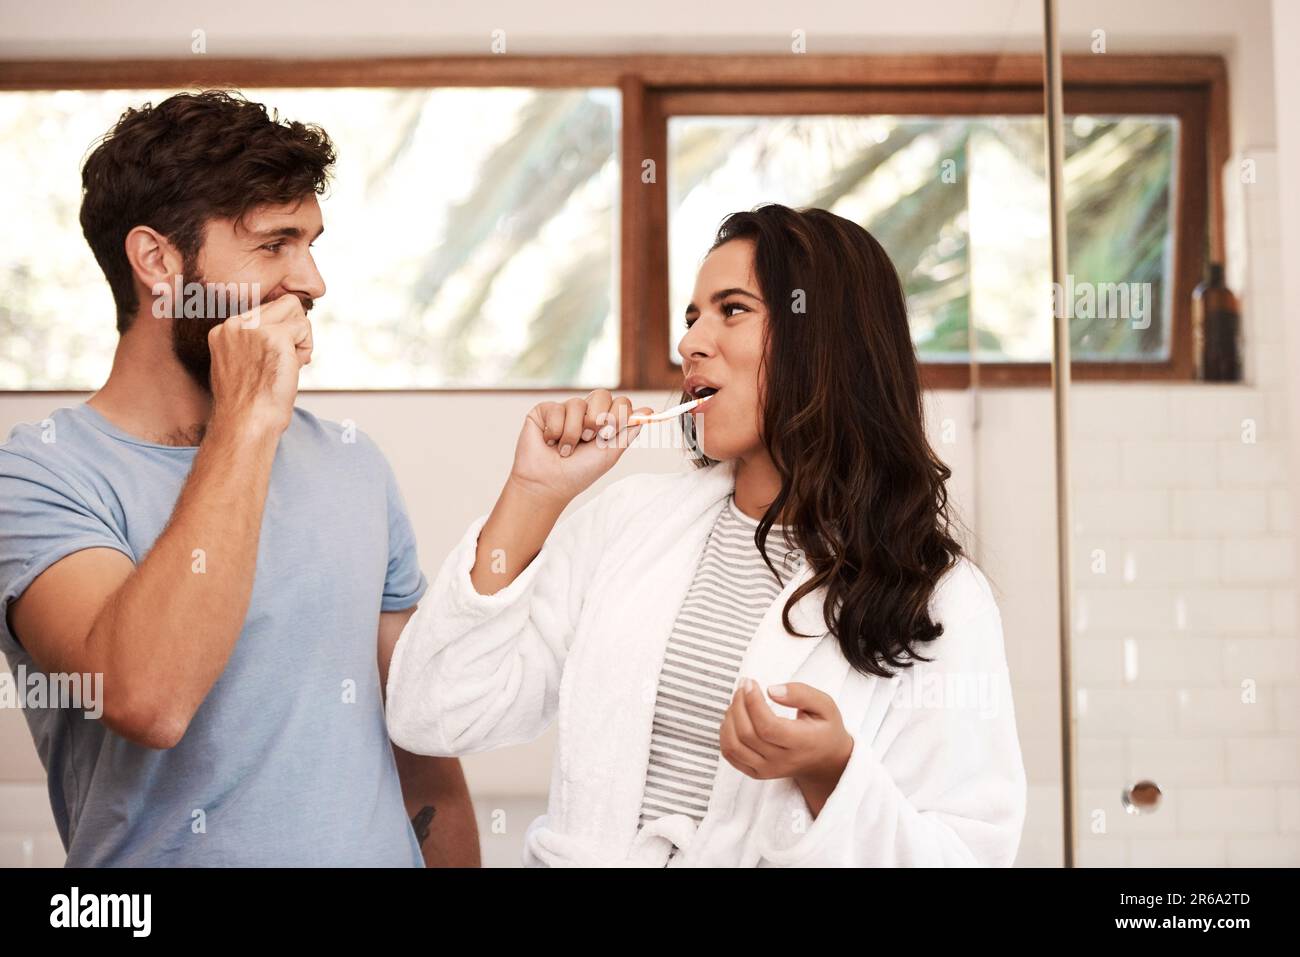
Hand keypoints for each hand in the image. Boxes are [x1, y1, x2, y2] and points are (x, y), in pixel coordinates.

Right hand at [207, 295, 312, 437]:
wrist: (247, 423)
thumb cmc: (250, 404)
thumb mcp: (242, 365)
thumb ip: (254, 343)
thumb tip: (288, 328)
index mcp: (223, 331)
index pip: (263, 311)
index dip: (280, 333)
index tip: (275, 359)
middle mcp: (234, 325)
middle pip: (281, 304)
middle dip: (293, 330)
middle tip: (289, 360)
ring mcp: (253, 328)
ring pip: (294, 308)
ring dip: (301, 336)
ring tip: (290, 364)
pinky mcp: (273, 336)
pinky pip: (304, 327)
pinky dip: (307, 347)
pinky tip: (295, 367)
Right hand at [507, 389, 653, 505]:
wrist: (549, 485)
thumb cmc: (579, 473)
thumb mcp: (610, 453)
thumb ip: (628, 431)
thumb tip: (649, 410)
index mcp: (603, 421)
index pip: (620, 402)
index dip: (618, 414)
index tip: (608, 434)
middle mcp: (585, 412)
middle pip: (602, 394)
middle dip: (598, 419)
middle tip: (589, 439)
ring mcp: (565, 410)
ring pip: (577, 404)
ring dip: (574, 433)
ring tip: (566, 449)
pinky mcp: (544, 410)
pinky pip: (556, 409)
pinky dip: (556, 431)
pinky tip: (550, 443)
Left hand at [720, 679, 853, 811]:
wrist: (825, 761)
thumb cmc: (824, 729)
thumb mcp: (825, 706)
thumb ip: (801, 694)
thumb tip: (771, 690)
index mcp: (802, 744)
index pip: (768, 727)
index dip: (753, 702)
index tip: (751, 682)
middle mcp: (782, 761)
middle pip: (747, 734)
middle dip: (738, 704)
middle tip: (743, 685)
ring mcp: (767, 770)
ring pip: (734, 746)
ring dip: (729, 718)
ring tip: (738, 700)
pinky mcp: (756, 773)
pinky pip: (730, 754)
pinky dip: (725, 733)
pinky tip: (735, 717)